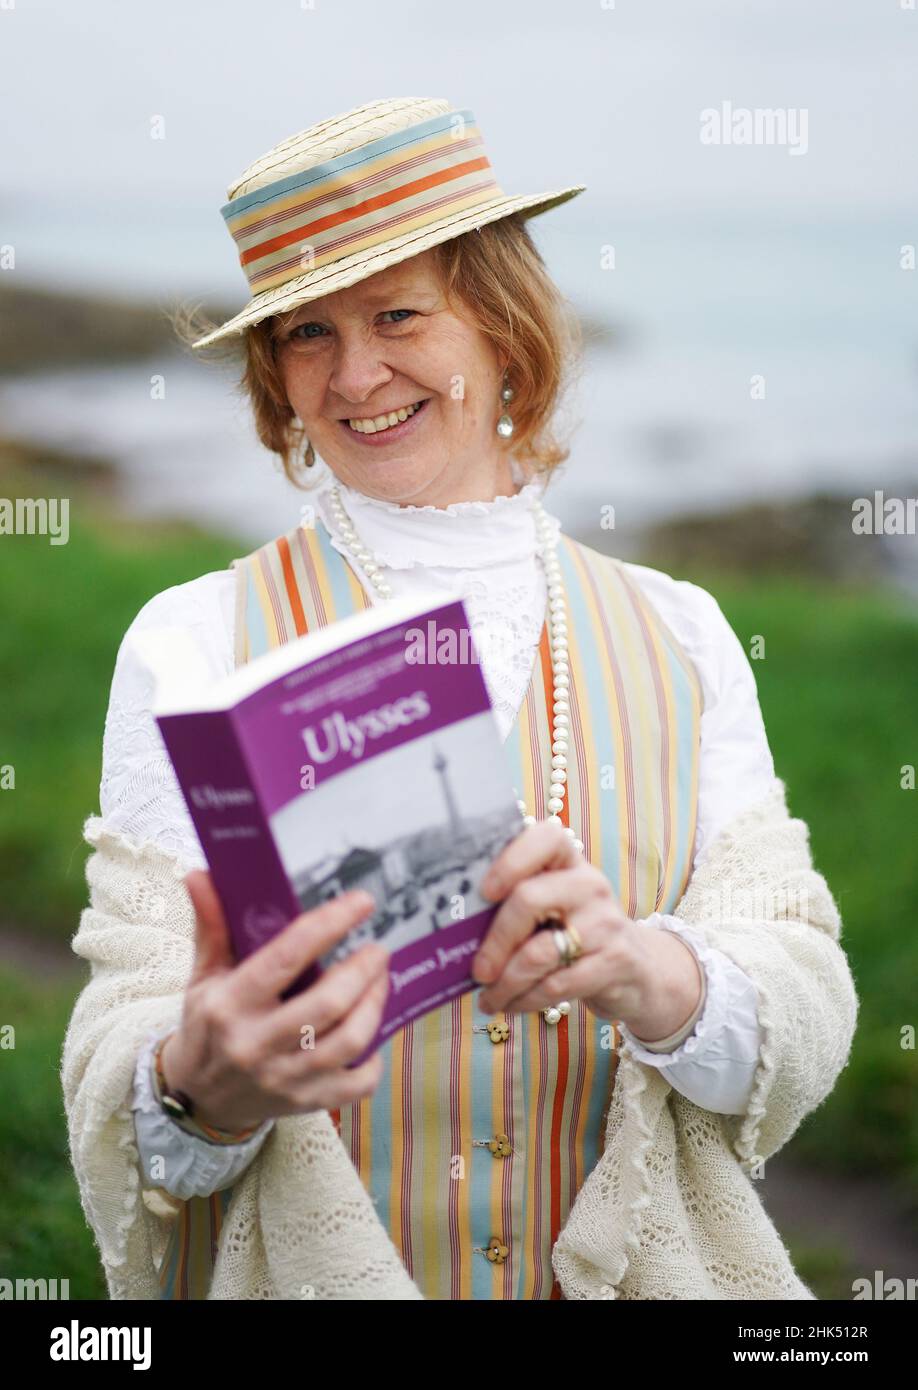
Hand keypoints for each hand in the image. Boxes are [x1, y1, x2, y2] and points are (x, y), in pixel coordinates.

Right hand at [159, 871, 389, 1132]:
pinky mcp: (304, 1103)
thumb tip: (202, 874)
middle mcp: (256, 1043)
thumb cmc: (207, 1026)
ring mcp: (283, 1078)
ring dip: (374, 1005)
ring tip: (381, 979)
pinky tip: (373, 1033)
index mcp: (229, 1004)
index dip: (329, 925)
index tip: (361, 902)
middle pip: (327, 1003)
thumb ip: (212, 925)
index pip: (285, 958)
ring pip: (347, 1042)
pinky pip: (355, 1086)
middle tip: (378, 949)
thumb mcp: (203, 976)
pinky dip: (374, 1060)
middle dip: (363, 969)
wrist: (196, 1098)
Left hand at [471, 821, 702, 1040]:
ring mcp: (606, 923)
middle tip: (477, 971)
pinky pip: (557, 984)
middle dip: (495, 941)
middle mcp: (589, 884)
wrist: (638, 971)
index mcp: (569, 862)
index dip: (511, 859)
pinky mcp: (615, 961)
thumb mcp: (553, 909)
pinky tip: (513, 1005)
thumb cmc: (576, 935)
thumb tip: (455, 927)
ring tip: (489, 998)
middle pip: (529, 899)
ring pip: (539, 952)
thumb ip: (516, 904)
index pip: (546, 836)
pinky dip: (526, 1000)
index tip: (484, 890)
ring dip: (506, 982)